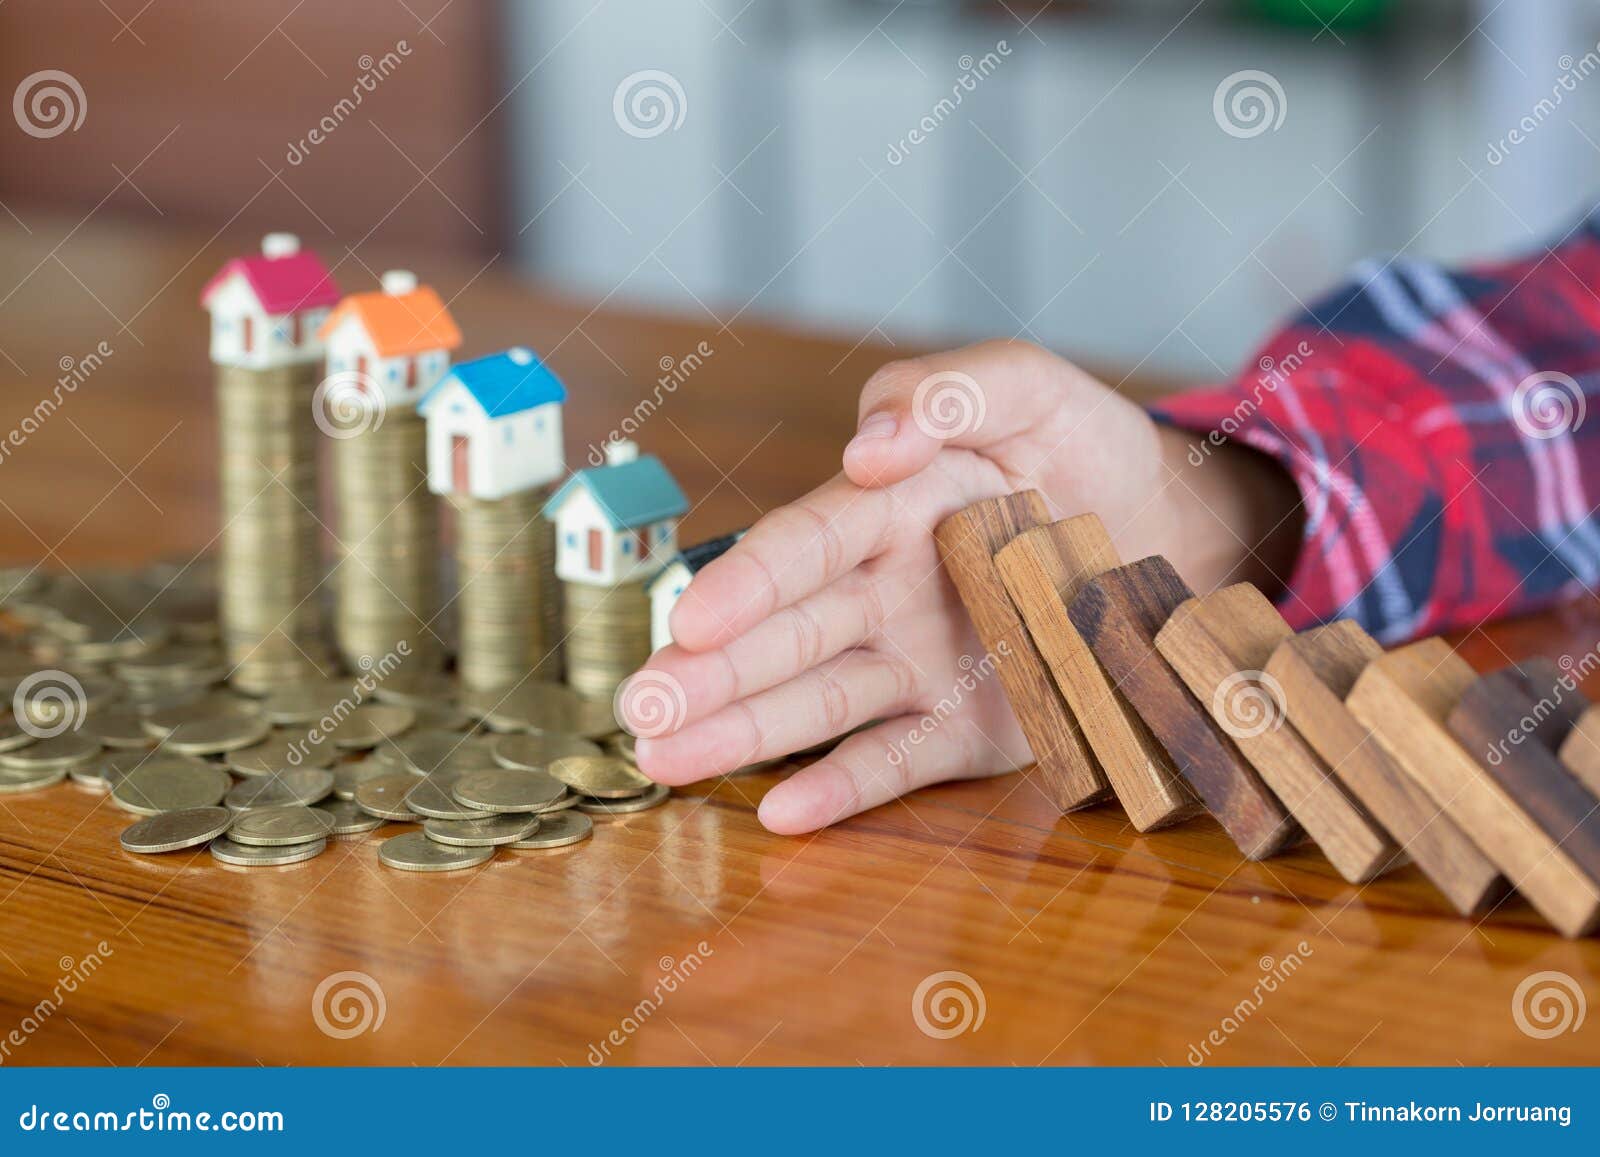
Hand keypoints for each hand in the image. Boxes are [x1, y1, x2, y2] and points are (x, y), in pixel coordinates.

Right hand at [622, 340, 1298, 832]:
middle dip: (709, 674)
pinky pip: (896, 761)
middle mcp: (886, 590)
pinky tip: (782, 816)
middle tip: (636, 711)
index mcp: (890, 508)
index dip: (750, 582)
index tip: (693, 620)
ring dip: (741, 734)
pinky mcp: (963, 729)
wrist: (1171, 531)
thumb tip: (869, 448)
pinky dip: (843, 790)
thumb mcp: (1034, 391)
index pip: (807, 545)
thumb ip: (954, 391)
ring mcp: (918, 664)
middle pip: (788, 634)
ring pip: (819, 703)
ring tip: (663, 763)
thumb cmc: (1087, 449)